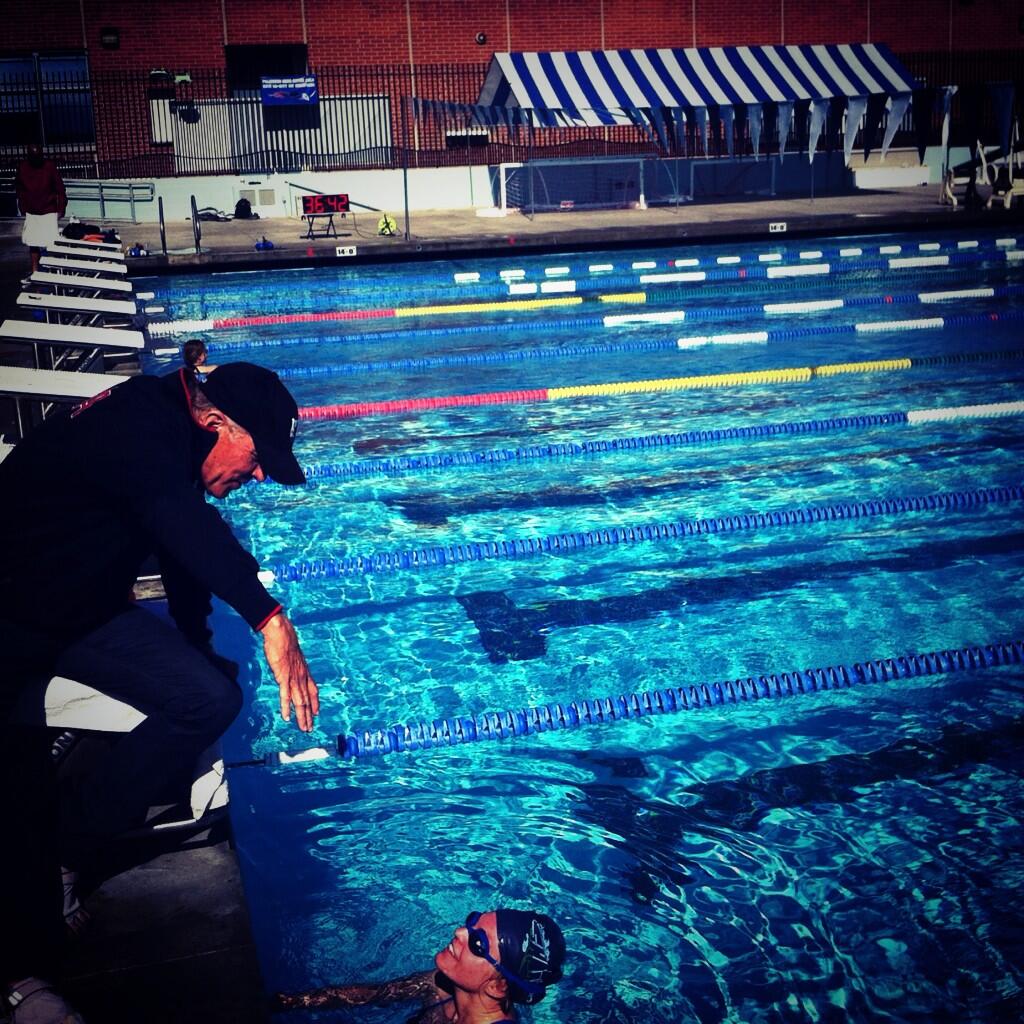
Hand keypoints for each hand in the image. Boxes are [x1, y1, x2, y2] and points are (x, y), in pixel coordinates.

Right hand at [260, 612, 319, 731]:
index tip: (316, 712)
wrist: (282, 634)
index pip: (313, 691)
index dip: (315, 702)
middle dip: (308, 715)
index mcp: (305, 672)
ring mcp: (293, 678)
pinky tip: (286, 718)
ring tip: (304, 728)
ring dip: (301, 717)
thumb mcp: (293, 654)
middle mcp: (302, 677)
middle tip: (310, 728)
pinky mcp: (283, 678)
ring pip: (299, 702)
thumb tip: (290, 664)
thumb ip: (293, 663)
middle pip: (307, 700)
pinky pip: (285, 696)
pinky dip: (286, 708)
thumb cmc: (286, 641)